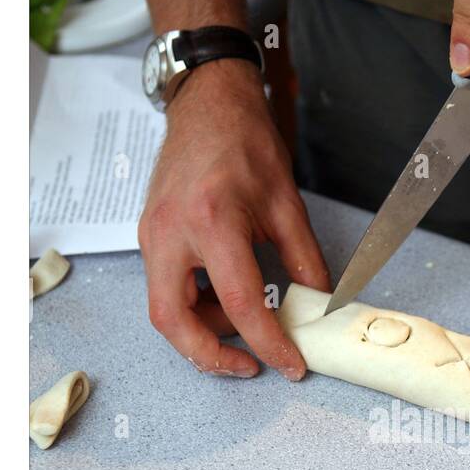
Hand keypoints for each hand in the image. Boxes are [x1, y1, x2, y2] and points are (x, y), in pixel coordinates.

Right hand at [139, 58, 330, 377]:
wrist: (209, 105)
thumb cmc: (244, 142)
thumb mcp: (287, 203)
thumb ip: (305, 261)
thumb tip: (320, 305)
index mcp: (211, 220)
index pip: (238, 302)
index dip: (267, 342)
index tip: (290, 364)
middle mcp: (171, 232)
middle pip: (174, 321)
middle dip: (210, 355)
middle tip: (250, 365)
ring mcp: (152, 236)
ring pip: (164, 310)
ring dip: (203, 331)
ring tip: (244, 325)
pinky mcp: (149, 238)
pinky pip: (165, 289)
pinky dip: (194, 308)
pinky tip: (224, 302)